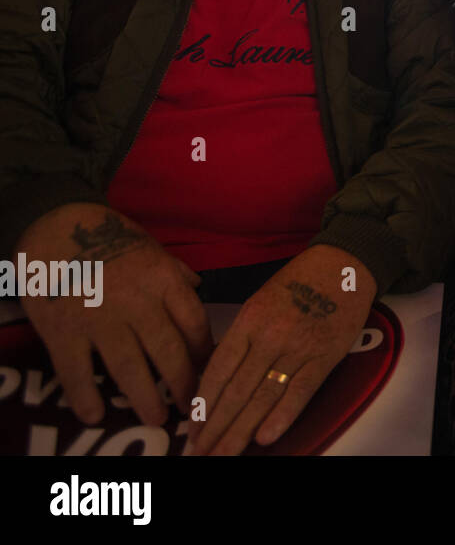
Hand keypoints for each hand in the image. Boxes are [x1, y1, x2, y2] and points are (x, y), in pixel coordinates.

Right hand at [16, 203, 209, 426]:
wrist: (55, 225)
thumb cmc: (109, 235)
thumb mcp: (151, 248)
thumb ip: (175, 272)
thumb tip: (199, 287)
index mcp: (163, 281)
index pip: (194, 323)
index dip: (205, 352)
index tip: (210, 370)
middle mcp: (137, 303)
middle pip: (169, 352)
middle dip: (184, 384)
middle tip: (193, 409)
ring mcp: (99, 319)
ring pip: (128, 367)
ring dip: (145, 397)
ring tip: (158, 418)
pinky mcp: (63, 331)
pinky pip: (76, 371)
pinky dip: (85, 397)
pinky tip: (96, 416)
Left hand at [184, 245, 375, 454]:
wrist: (344, 265)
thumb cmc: (300, 281)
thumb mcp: (260, 300)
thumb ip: (242, 337)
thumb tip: (221, 377)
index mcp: (250, 319)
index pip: (218, 370)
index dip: (203, 404)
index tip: (192, 429)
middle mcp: (270, 336)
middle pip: (237, 391)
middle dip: (216, 427)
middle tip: (201, 453)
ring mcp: (299, 348)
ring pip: (264, 397)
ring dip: (241, 431)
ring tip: (224, 454)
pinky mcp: (325, 357)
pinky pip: (300, 392)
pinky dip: (282, 416)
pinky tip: (265, 438)